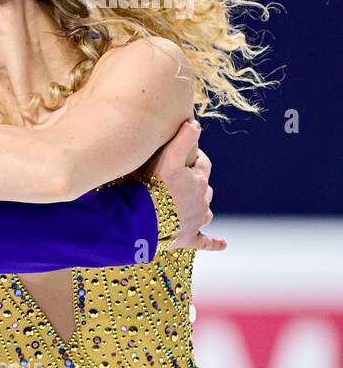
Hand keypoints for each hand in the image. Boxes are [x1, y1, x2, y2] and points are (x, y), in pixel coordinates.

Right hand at [150, 119, 224, 251]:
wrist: (144, 221)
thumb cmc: (154, 189)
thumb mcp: (167, 159)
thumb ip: (182, 140)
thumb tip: (195, 123)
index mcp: (199, 182)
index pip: (203, 165)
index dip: (195, 158)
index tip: (185, 156)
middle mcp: (202, 201)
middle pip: (204, 189)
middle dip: (194, 184)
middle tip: (176, 181)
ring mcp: (196, 221)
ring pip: (205, 212)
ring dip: (199, 208)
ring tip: (186, 207)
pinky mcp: (189, 238)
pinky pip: (205, 241)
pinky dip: (214, 242)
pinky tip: (223, 244)